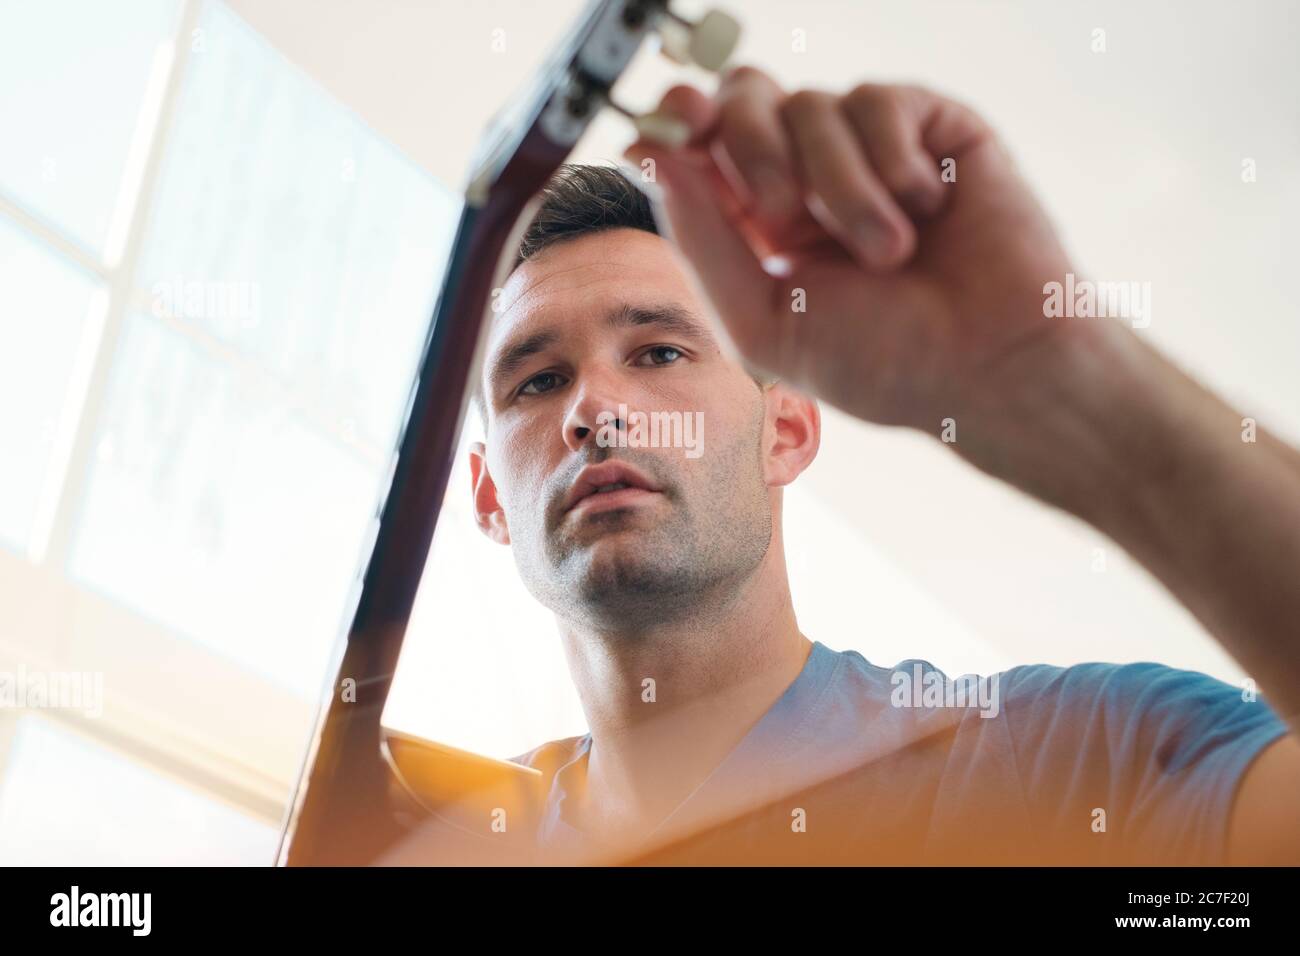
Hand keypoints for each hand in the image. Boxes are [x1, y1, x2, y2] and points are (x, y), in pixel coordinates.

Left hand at [624, 67, 1105, 452]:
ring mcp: (871, 150)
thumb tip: (651, 155)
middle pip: (745, 101)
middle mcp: (810, 179)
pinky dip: (889, 161)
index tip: (671, 124)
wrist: (991, 366)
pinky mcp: (930, 127)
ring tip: (887, 254)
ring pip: (810, 104)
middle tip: (779, 210)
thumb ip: (700, 239)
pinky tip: (923, 212)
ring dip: (839, 187)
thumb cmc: (883, 362)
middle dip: (747, 145)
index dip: (679, 123)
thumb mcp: (762, 321)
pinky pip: (876, 100)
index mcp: (763, 225)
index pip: (704, 147)